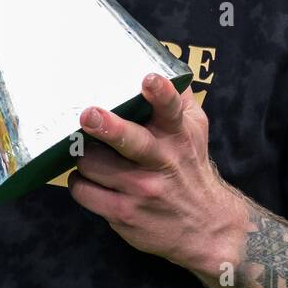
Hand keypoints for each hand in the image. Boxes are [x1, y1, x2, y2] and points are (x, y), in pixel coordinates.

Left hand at [68, 74, 246, 274]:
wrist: (207, 228)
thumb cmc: (191, 167)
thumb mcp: (195, 130)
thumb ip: (178, 96)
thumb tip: (159, 59)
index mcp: (178, 134)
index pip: (171, 109)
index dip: (160, 93)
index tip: (149, 80)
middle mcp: (161, 161)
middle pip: (130, 140)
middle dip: (108, 127)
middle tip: (89, 115)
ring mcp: (141, 190)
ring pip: (92, 163)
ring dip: (84, 154)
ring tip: (89, 151)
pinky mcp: (124, 214)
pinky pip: (84, 191)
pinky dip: (80, 181)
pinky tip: (90, 178)